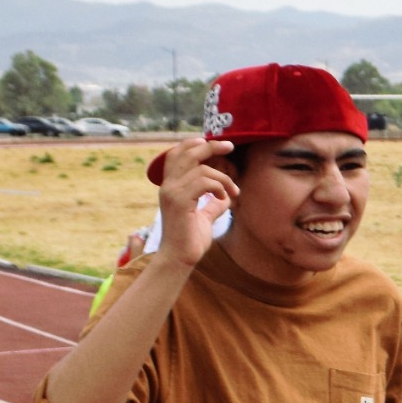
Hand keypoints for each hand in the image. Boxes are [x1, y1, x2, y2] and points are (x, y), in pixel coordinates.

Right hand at [156, 138, 236, 267]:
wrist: (180, 258)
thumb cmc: (190, 240)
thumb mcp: (204, 218)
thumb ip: (212, 206)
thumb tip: (224, 198)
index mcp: (171, 186)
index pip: (177, 154)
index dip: (194, 144)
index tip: (215, 144)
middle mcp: (168, 186)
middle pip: (187, 152)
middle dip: (210, 146)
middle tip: (230, 145)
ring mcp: (172, 192)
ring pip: (201, 169)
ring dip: (223, 178)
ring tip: (234, 192)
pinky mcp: (180, 202)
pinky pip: (204, 182)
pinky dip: (219, 187)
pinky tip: (224, 199)